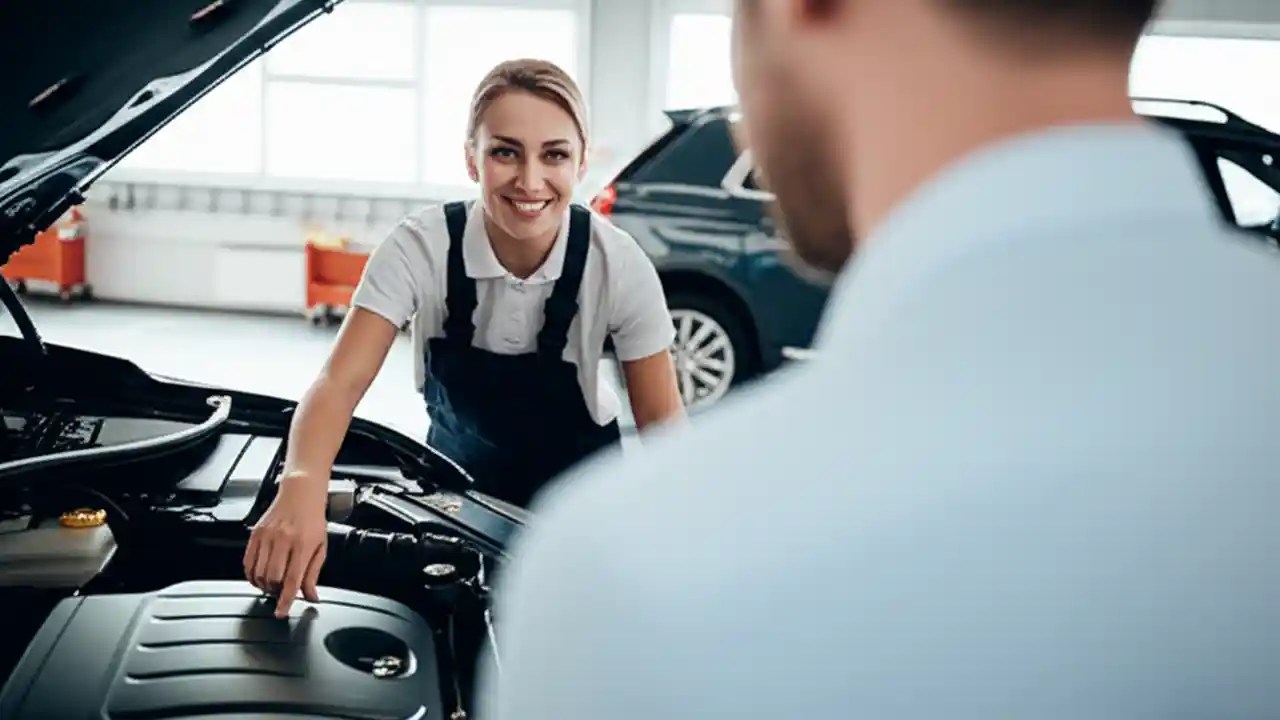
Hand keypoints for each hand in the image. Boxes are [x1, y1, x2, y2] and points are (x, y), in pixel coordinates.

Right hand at [243, 473, 328, 617]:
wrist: (300, 494)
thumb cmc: (313, 520)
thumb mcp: (321, 547)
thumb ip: (313, 574)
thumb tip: (311, 596)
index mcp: (302, 545)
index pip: (292, 580)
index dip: (285, 601)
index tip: (281, 613)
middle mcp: (283, 540)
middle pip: (273, 579)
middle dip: (276, 591)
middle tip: (282, 591)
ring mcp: (267, 537)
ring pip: (258, 572)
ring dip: (264, 585)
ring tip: (273, 583)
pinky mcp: (255, 534)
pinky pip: (247, 562)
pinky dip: (251, 574)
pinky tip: (259, 576)